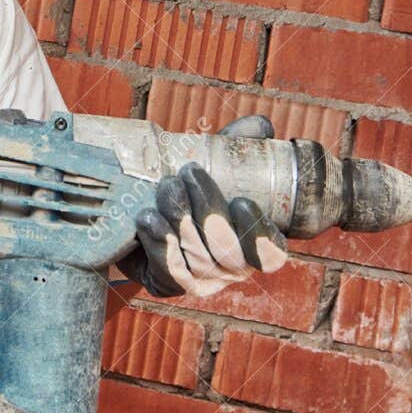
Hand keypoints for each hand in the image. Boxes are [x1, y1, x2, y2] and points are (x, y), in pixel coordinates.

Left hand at [119, 114, 289, 297]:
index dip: (259, 234)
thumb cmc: (190, 186)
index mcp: (255, 243)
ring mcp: (202, 281)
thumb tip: (260, 127)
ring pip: (197, 258)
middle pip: (227, 251)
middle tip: (189, 173)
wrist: (139, 211)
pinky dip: (160, 244)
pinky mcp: (169, 285)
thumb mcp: (216, 163)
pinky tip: (148, 219)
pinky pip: (168, 271)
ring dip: (180, 219)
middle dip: (209, 210)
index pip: (271, 253)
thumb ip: (237, 145)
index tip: (242, 202)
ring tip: (166, 186)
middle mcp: (233, 268)